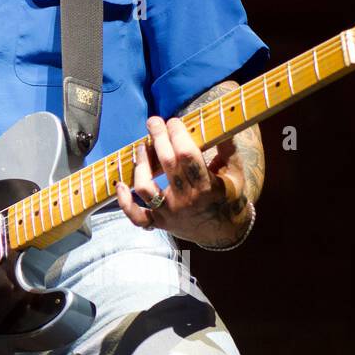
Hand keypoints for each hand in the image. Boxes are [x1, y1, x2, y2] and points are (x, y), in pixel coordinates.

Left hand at [114, 116, 251, 247]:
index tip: (173, 121)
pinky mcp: (158, 223)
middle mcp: (186, 201)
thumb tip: (222, 124)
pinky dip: (125, 202)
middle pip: (167, 164)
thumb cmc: (229, 198)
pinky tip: (120, 184)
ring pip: (145, 188)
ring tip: (141, 147)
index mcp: (207, 187)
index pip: (188, 155)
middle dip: (158, 138)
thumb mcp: (234, 173)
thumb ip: (228, 149)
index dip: (178, 135)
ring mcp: (169, 214)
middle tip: (153, 121)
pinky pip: (136, 216)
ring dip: (140, 165)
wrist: (224, 233)